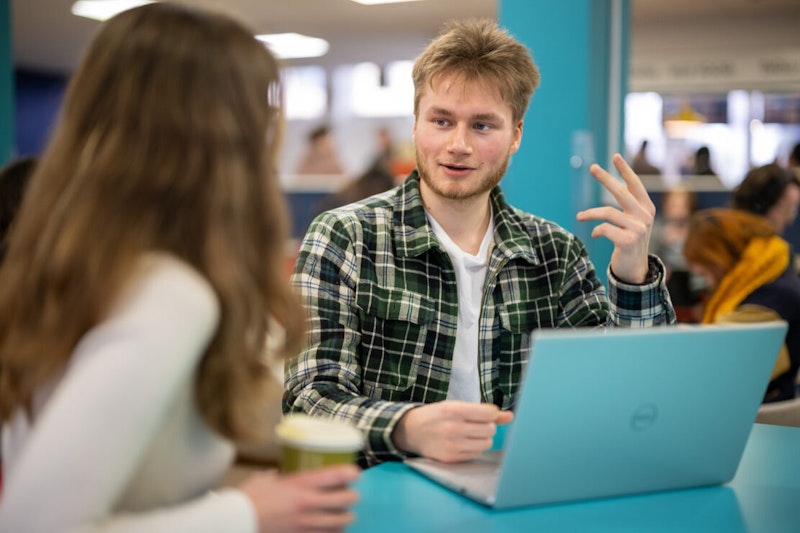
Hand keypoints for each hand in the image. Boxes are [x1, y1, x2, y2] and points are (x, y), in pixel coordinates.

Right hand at [239, 464, 359, 532]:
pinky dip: (333, 532)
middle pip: (345, 500)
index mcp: (299, 484)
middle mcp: (307, 503)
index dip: (350, 473)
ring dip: (345, 517)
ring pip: (341, 521)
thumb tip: (278, 475)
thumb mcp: (264, 479)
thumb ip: (277, 476)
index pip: (334, 475)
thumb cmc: (248, 499)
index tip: (355, 473)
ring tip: (345, 514)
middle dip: (351, 497)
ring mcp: (306, 523)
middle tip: (350, 495)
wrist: (237, 522)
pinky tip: (332, 529)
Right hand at [391, 401, 512, 462]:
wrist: (411, 431)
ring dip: (482, 438)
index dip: (491, 414)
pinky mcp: (451, 458)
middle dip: (487, 426)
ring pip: (486, 443)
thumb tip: (510, 416)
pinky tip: (463, 443)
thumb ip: (483, 411)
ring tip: (470, 434)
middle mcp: (453, 427)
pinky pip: (475, 454)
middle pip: (490, 429)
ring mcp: (452, 445)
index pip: (489, 413)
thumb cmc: (436, 416)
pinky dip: (473, 448)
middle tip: (476, 424)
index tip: (485, 414)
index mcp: (454, 409)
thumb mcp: (456, 406)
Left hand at [576, 153, 655, 283]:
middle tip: (592, 167)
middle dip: (605, 178)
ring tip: (579, 217)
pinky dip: (597, 230)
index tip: (615, 156)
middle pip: (621, 192)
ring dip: (590, 213)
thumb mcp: (632, 222)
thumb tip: (612, 183)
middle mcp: (645, 216)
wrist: (635, 268)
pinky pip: (605, 229)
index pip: (635, 185)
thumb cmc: (629, 241)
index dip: (625, 170)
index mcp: (646, 208)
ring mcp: (638, 228)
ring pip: (608, 212)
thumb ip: (626, 206)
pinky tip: (595, 234)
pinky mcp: (628, 241)